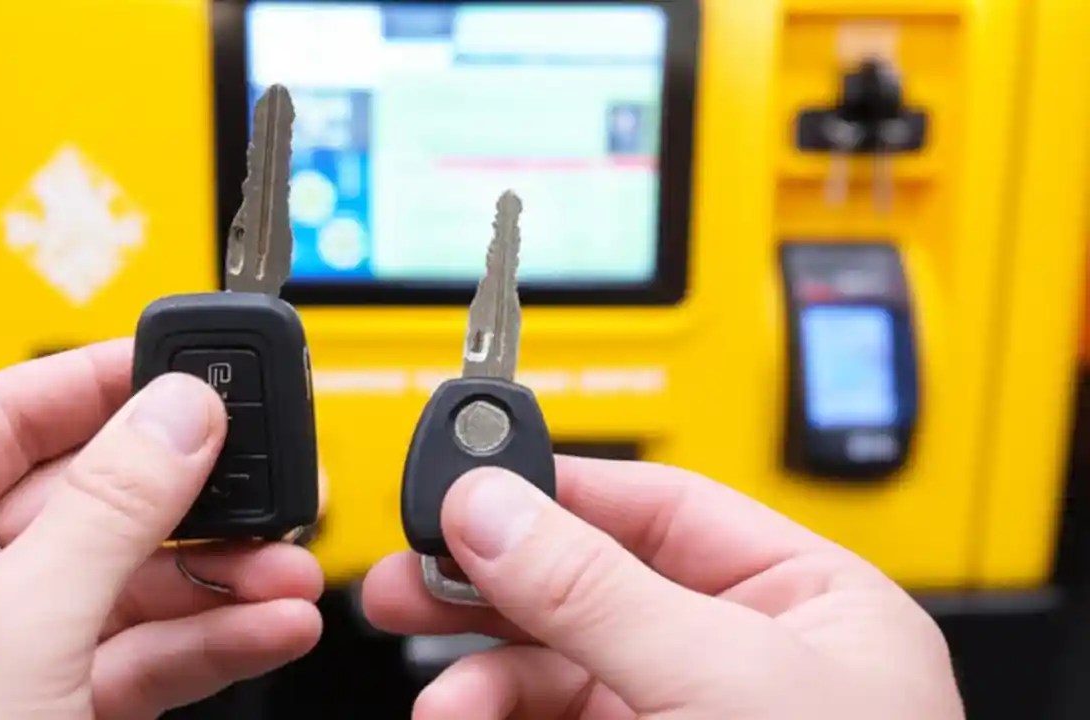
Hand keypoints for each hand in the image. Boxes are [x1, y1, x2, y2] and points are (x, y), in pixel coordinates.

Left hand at [0, 340, 322, 718]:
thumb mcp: (19, 625)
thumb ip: (113, 507)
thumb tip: (180, 411)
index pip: (9, 412)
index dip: (107, 383)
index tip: (192, 368)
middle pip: (91, 499)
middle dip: (191, 501)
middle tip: (268, 478)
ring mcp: (1, 647)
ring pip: (129, 582)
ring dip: (220, 577)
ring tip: (290, 568)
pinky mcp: (50, 705)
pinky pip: (141, 654)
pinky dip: (211, 642)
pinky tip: (269, 623)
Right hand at [363, 457, 964, 718]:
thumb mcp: (717, 682)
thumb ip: (597, 590)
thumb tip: (496, 509)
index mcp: (808, 603)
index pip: (664, 509)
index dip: (561, 493)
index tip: (468, 489)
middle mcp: (742, 657)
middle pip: (590, 584)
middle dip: (494, 584)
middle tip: (411, 579)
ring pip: (556, 666)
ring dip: (483, 676)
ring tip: (444, 700)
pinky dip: (494, 717)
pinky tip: (462, 719)